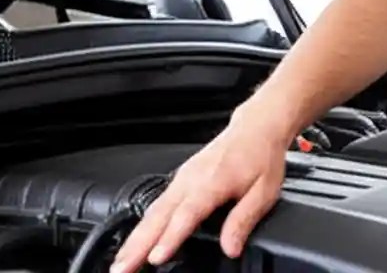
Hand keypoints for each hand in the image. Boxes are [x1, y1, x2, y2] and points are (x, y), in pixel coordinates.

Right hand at [111, 108, 290, 272]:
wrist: (256, 127)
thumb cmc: (261, 156)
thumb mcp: (265, 190)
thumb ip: (244, 220)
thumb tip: (231, 248)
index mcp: (212, 182)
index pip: (186, 215)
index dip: (170, 237)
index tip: (155, 258)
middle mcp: (190, 179)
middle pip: (158, 216)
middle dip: (137, 245)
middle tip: (121, 270)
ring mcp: (182, 178)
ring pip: (152, 211)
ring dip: (134, 238)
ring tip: (121, 263)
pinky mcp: (180, 179)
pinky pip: (156, 205)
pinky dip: (143, 225)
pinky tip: (136, 242)